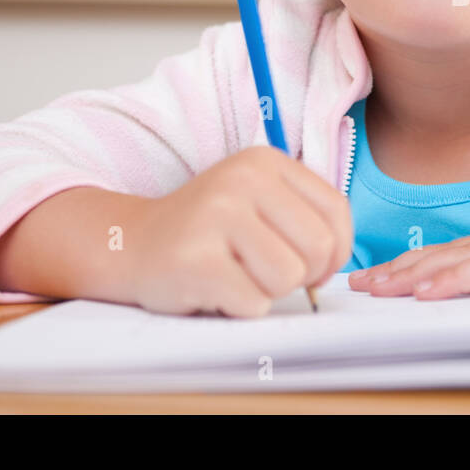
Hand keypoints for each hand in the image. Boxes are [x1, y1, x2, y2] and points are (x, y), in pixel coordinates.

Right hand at [128, 146, 352, 317]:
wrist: (132, 243)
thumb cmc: (209, 232)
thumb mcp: (259, 201)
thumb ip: (305, 218)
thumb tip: (337, 261)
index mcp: (264, 162)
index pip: (336, 212)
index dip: (335, 251)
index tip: (309, 263)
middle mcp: (241, 180)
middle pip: (317, 247)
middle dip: (302, 274)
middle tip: (267, 273)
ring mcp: (215, 217)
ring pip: (288, 277)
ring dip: (268, 291)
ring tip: (236, 275)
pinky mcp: (195, 260)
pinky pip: (254, 303)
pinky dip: (240, 307)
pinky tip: (215, 287)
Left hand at [348, 192, 469, 299]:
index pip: (454, 255)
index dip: (414, 266)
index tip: (379, 277)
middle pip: (441, 255)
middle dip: (395, 271)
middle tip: (356, 284)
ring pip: (453, 261)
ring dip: (408, 276)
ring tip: (371, 288)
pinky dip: (451, 280)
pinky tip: (423, 292)